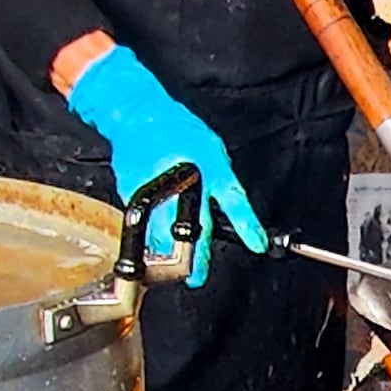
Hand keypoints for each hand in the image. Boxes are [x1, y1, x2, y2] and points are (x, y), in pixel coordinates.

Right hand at [56, 41, 266, 287]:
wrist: (137, 116)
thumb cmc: (176, 130)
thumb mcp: (211, 151)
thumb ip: (219, 182)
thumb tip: (228, 210)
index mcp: (208, 168)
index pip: (234, 201)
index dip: (248, 226)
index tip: (257, 245)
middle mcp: (182, 183)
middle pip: (190, 232)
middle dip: (193, 259)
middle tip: (196, 275)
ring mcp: (154, 192)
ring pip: (161, 238)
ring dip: (168, 257)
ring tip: (173, 268)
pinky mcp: (132, 197)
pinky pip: (143, 228)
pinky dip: (149, 240)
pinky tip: (153, 245)